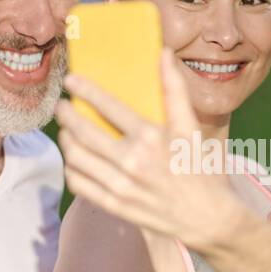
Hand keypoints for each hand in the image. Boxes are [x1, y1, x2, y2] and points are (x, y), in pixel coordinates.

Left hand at [57, 50, 233, 248]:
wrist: (208, 218)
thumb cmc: (201, 170)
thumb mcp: (191, 128)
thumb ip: (175, 89)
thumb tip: (163, 53)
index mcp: (151, 138)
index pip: (108, 106)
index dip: (85, 90)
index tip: (72, 81)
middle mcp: (132, 161)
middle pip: (83, 131)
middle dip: (66, 115)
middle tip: (62, 107)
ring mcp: (120, 186)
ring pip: (76, 158)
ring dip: (66, 141)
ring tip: (67, 132)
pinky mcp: (115, 206)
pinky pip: (79, 185)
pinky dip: (71, 170)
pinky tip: (74, 161)